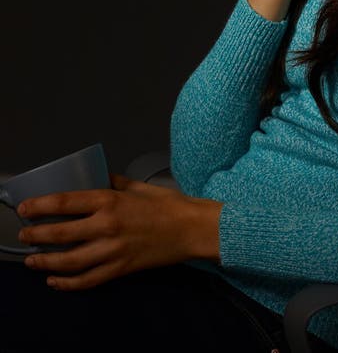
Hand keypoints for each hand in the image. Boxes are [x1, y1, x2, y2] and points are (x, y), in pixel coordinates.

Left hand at [16, 173, 223, 290]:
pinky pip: (87, 280)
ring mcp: (112, 251)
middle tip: (23, 236)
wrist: (190, 229)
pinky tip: (54, 280)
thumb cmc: (167, 205)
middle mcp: (106, 226)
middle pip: (60, 234)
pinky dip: (67, 283)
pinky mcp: (119, 269)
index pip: (65, 203)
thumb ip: (113, 182)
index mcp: (110, 201)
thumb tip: (97, 178)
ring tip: (31, 260)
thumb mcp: (137, 186)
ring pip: (68, 261)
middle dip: (36, 236)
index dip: (40, 207)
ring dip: (45, 262)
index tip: (24, 209)